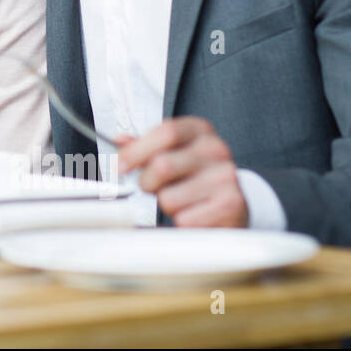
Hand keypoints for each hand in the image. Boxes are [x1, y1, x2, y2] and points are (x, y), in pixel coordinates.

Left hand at [117, 116, 248, 227]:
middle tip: (152, 187)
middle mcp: (217, 149)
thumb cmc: (195, 177)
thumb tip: (120, 140)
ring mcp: (226, 177)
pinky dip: (181, 220)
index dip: (136, 151)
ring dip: (166, 203)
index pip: (165, 132)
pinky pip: (184, 219)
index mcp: (200, 130)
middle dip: (147, 182)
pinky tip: (194, 212)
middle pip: (162, 165)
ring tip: (181, 199)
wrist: (230, 203)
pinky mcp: (230, 205)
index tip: (121, 166)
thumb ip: (145, 147)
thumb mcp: (173, 153)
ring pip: (169, 197)